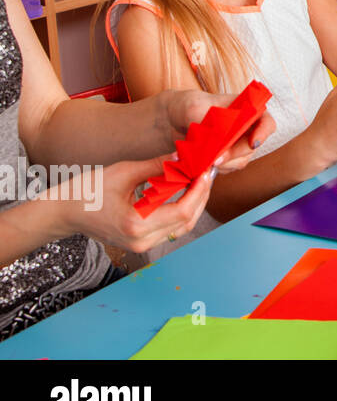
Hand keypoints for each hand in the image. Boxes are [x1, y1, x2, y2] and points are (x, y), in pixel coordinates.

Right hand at [56, 155, 216, 253]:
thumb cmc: (88, 191)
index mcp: (136, 224)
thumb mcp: (124, 172)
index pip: (182, 211)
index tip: (206, 171)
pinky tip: (186, 190)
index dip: (199, 190)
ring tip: (199, 179)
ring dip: (195, 203)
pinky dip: (182, 210)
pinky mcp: (141, 242)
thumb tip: (185, 156)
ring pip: (182, 227)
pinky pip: (171, 229)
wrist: (65, 212)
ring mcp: (142, 245)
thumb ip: (158, 166)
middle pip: (187, 221)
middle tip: (208, 172)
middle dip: (202, 195)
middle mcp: (142, 241)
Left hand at [158, 89, 275, 172]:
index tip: (253, 143)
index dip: (264, 133)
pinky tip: (198, 160)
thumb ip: (210, 122)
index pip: (266, 123)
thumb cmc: (187, 106)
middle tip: (215, 158)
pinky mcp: (227, 158)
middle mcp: (247, 129)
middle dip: (233, 154)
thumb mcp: (195, 108)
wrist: (172, 120)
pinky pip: (226, 168)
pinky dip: (212, 167)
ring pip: (239, 161)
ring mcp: (238, 145)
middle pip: (252, 147)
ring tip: (199, 156)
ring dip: (221, 163)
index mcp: (247, 110)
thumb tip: (222, 139)